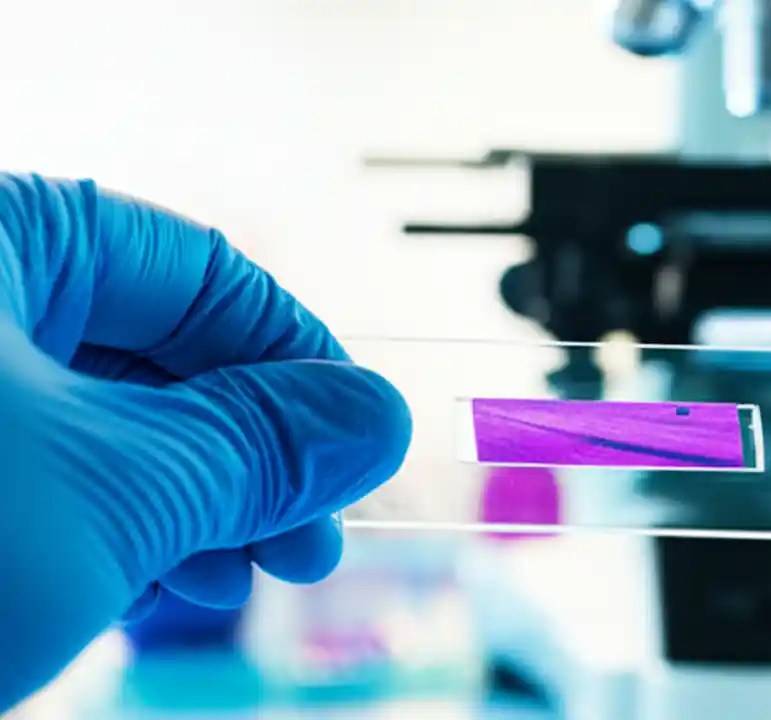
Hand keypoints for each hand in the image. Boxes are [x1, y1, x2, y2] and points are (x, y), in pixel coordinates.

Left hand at [0, 174, 410, 709]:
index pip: (200, 273)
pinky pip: (50, 483)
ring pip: (107, 430)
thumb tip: (378, 416)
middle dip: (249, 457)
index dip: (298, 362)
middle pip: (158, 357)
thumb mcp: (108, 492)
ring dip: (193, 508)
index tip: (354, 447)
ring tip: (237, 580)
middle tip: (308, 538)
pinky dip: (118, 537)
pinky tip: (155, 592)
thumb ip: (259, 445)